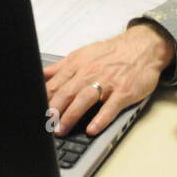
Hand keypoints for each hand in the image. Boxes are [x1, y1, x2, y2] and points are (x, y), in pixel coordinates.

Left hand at [43, 24, 174, 136]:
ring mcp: (108, 82)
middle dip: (54, 109)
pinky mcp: (124, 91)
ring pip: (85, 99)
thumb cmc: (111, 53)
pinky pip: (110, 107)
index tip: (34, 111)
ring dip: (71, 115)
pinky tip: (92, 129)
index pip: (56, 83)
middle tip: (45, 124)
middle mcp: (91, 72)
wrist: (142, 46)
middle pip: (68, 92)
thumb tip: (39, 76)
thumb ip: (60, 68)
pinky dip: (101, 119)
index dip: (44, 99)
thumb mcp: (82, 54)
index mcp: (78, 64)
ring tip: (61, 130)